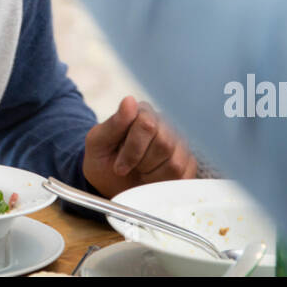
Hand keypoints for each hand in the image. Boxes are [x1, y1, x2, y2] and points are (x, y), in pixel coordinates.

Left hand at [82, 95, 198, 197]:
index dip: (132, 151)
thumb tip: (129, 101)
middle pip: (164, 144)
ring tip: (141, 174)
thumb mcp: (98, 143)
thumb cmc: (102, 161)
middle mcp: (165, 124)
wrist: (109, 185)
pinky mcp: (188, 163)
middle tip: (130, 169)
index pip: (147, 125)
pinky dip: (164, 185)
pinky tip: (152, 181)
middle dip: (142, 164)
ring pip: (175, 162)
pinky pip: (184, 176)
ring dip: (152, 176)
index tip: (119, 166)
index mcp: (143, 112)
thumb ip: (114, 123)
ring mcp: (179, 143)